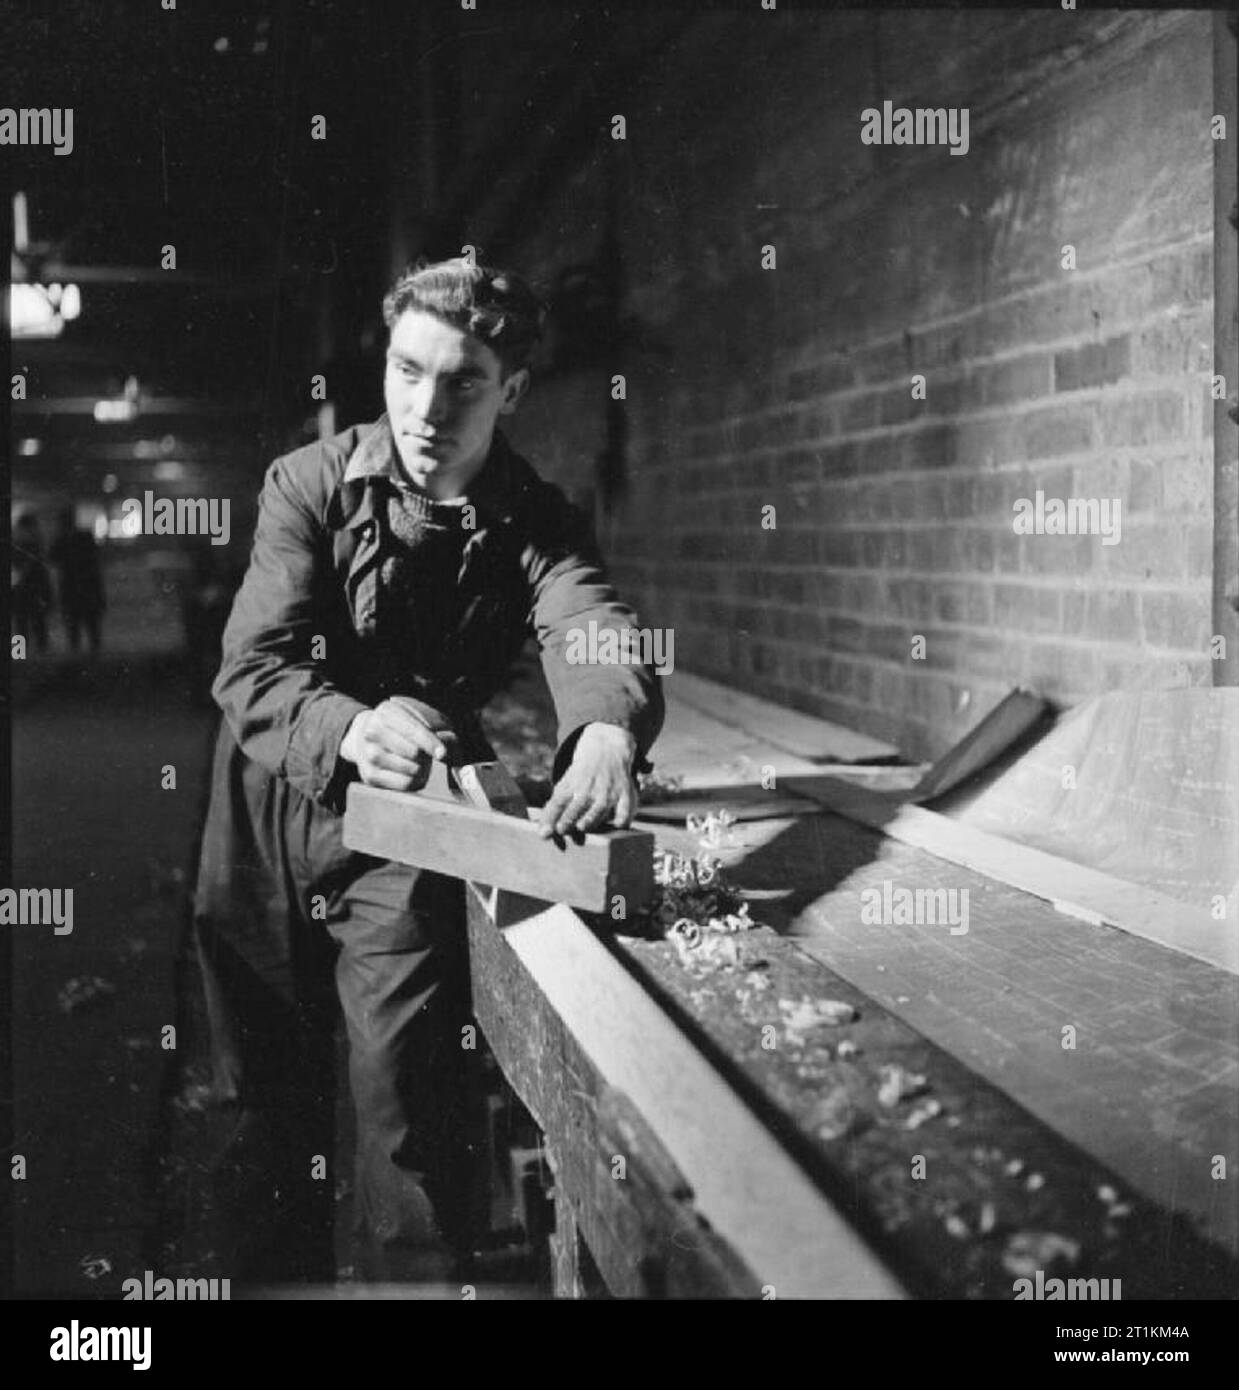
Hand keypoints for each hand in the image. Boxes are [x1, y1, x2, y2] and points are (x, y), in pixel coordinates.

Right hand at [339, 697, 457, 790]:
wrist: (365, 737)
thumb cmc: (402, 727)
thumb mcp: (419, 718)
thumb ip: (439, 728)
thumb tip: (447, 750)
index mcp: (387, 712)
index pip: (413, 730)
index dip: (430, 742)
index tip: (443, 753)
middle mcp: (373, 732)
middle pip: (413, 752)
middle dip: (427, 755)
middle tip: (427, 753)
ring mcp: (369, 755)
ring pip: (411, 770)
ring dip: (423, 768)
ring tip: (419, 761)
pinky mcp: (369, 775)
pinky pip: (404, 784)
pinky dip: (416, 780)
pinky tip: (414, 772)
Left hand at [538, 723, 637, 838]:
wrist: (606, 749)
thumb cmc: (581, 776)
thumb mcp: (566, 785)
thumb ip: (554, 809)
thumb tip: (542, 834)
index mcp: (571, 787)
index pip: (559, 803)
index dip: (551, 817)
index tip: (545, 832)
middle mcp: (589, 789)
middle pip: (577, 805)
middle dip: (569, 816)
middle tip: (561, 828)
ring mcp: (608, 791)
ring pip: (599, 808)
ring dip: (591, 817)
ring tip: (582, 827)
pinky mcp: (625, 795)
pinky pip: (625, 808)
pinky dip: (623, 817)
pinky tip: (618, 825)